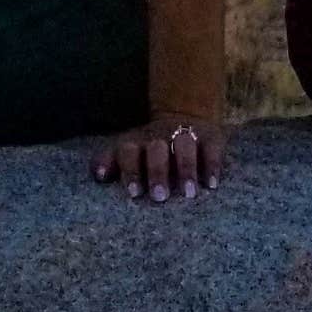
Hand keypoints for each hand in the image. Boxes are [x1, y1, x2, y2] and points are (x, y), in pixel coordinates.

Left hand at [95, 118, 226, 202]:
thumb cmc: (147, 148)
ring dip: (186, 169)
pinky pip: (212, 148)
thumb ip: (108, 161)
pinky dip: (212, 165)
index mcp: (136, 142)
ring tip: (189, 193)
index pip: (129, 152)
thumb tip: (99, 175)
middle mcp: (161, 137)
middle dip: (158, 172)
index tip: (134, 194)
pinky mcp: (210, 136)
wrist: (184, 114)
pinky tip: (211, 185)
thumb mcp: (126, 150)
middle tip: (160, 197)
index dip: (131, 171)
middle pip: (156, 149)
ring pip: (184, 146)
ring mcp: (186, 135)